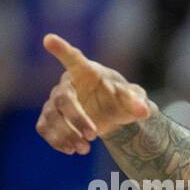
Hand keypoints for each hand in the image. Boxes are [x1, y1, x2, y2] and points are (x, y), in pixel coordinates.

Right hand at [36, 33, 151, 152]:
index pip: (73, 58)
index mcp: (86, 72)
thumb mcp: (132, 98)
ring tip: (84, 149)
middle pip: (62, 98)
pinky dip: (55, 140)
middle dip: (76, 118)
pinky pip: (44, 127)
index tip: (49, 39)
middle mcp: (67, 84)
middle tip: (93, 135)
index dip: (61, 49)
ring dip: (66, 134)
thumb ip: (136, 101)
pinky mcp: (51, 117)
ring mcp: (55, 101)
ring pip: (51, 116)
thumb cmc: (119, 97)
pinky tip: (71, 149)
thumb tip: (145, 111)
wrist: (109, 111)